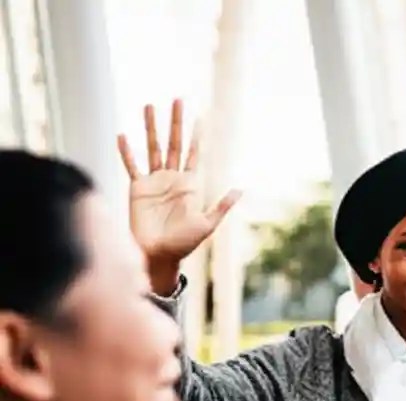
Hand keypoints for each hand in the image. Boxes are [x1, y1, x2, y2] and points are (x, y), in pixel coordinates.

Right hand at [117, 99, 240, 290]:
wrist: (158, 254)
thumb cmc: (183, 243)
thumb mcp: (207, 224)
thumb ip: (222, 206)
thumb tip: (241, 189)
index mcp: (190, 184)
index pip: (194, 154)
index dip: (196, 135)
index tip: (199, 116)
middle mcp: (172, 178)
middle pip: (174, 143)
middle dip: (176, 122)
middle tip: (178, 99)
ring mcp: (154, 181)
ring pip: (153, 147)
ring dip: (151, 127)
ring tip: (149, 106)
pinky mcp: (137, 188)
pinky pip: (131, 165)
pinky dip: (126, 151)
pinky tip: (123, 135)